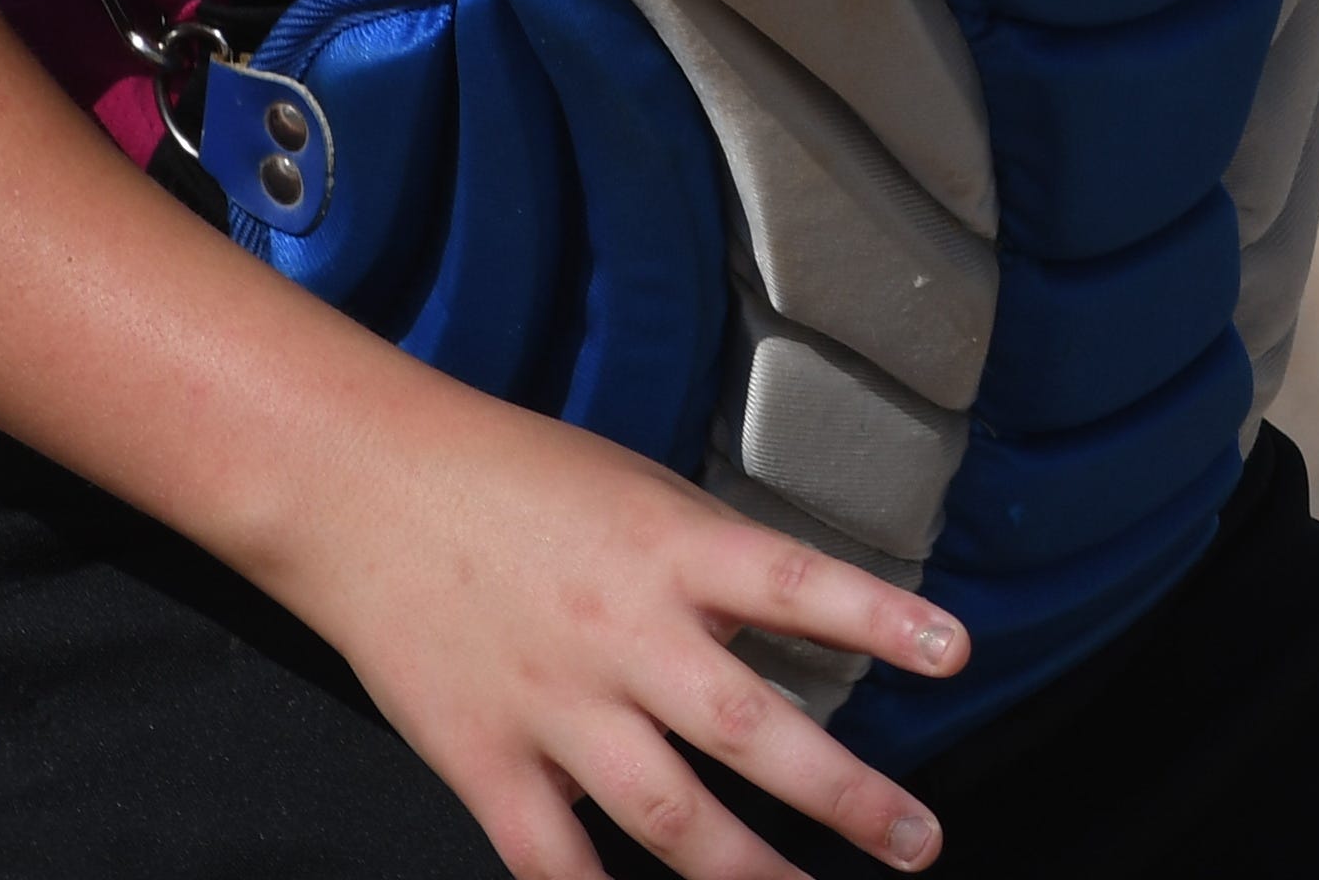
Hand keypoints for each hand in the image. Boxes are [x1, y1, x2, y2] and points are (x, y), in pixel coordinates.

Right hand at [248, 375, 972, 879]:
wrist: (362, 486)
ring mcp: (554, 706)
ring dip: (752, 874)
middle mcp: (622, 634)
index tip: (956, 654)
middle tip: (918, 839)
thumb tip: (791, 634)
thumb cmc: (511, 478)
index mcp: (669, 550)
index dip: (880, 618)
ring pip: (668, 817)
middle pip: (749, 730)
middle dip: (845, 795)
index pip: (798, 583)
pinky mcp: (485, 760)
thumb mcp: (639, 491)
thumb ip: (712, 568)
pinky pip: (553, 859)